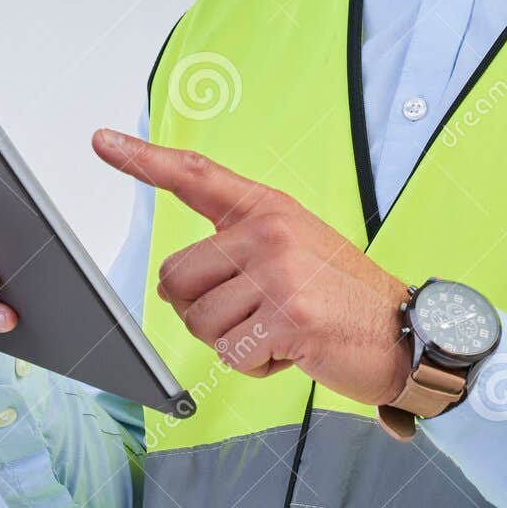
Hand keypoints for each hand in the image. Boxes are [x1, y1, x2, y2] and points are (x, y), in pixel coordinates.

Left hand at [92, 128, 412, 406]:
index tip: (101, 141)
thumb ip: (232, 253)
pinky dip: (256, 367)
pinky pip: (231, 356)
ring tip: (281, 330)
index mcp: (267, 208)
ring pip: (199, 324)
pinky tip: (293, 350)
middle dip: (202, 311)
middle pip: (174, 280)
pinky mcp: (288, 318)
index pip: (194, 175)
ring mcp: (279, 273)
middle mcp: (269, 231)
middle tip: (254, 314)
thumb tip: (169, 287)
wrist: (405, 331)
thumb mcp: (292, 248)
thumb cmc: (340, 294)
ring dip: (234, 343)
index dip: (142, 159)